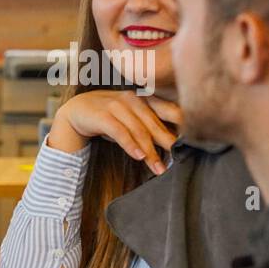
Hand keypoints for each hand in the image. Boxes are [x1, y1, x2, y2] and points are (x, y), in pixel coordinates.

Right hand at [48, 89, 181, 175]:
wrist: (75, 112)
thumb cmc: (107, 117)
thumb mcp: (129, 118)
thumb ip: (147, 125)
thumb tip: (171, 142)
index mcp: (143, 99)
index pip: (168, 111)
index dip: (181, 125)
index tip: (193, 142)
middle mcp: (132, 99)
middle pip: (154, 124)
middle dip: (167, 144)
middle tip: (178, 161)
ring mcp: (116, 106)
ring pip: (138, 131)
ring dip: (149, 151)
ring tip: (158, 168)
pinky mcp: (102, 116)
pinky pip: (119, 132)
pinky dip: (130, 145)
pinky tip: (138, 157)